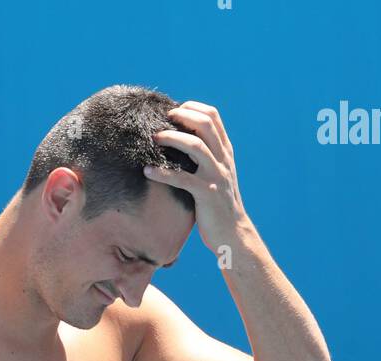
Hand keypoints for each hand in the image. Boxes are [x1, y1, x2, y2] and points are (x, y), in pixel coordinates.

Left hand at [144, 100, 248, 251]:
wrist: (233, 233)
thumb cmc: (218, 205)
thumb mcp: (216, 175)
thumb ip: (206, 157)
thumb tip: (180, 143)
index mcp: (225, 152)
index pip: (213, 116)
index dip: (192, 107)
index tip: (174, 110)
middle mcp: (223, 159)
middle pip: (205, 124)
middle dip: (182, 116)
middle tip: (162, 118)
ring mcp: (216, 176)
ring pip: (196, 146)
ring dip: (172, 138)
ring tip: (153, 138)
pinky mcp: (207, 194)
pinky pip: (182, 179)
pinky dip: (162, 173)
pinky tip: (147, 171)